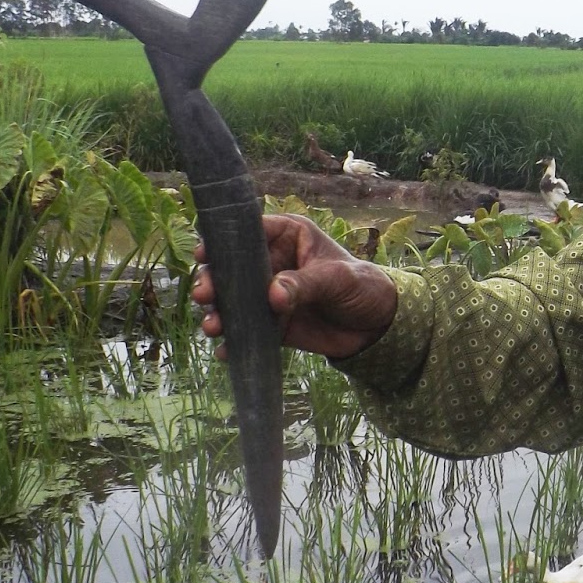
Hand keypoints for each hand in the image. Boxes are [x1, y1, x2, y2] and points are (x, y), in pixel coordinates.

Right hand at [193, 214, 397, 359]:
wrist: (377, 327)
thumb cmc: (362, 286)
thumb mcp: (338, 279)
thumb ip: (305, 284)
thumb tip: (273, 295)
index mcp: (288, 236)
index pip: (250, 232)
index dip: (224, 240)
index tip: (205, 253)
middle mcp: (271, 262)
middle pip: (231, 268)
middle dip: (213, 281)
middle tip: (205, 295)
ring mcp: (267, 294)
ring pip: (232, 301)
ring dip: (218, 313)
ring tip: (212, 327)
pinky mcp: (270, 324)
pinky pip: (245, 331)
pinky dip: (234, 341)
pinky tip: (225, 351)